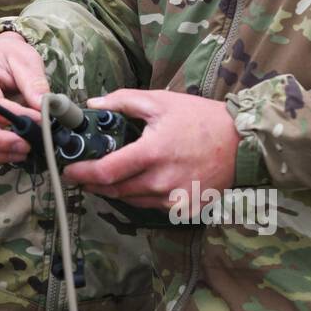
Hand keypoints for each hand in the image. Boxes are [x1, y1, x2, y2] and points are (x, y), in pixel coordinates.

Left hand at [62, 90, 239, 209]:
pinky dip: (141, 196)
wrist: (242, 142)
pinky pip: (153, 206)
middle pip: (115, 190)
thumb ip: (123, 101)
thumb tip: (93, 105)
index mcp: (152, 153)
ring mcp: (175, 199)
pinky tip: (140, 182)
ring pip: (133, 200)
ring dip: (117, 191)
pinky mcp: (186, 209)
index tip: (68, 172)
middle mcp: (161, 181)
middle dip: (94, 184)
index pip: (106, 172)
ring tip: (109, 177)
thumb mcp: (160, 101)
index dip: (82, 174)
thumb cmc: (200, 118)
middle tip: (82, 175)